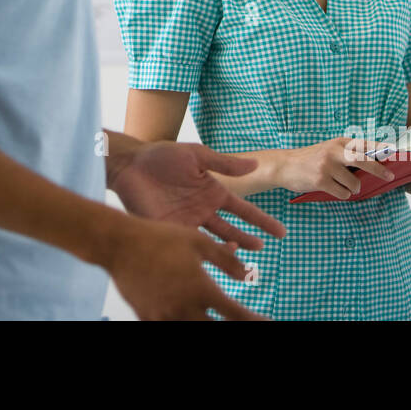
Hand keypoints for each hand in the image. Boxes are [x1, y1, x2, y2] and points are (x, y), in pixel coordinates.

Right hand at [106, 214, 266, 319]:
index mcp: (201, 289)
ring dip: (206, 324)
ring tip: (212, 316)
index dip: (254, 321)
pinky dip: (180, 322)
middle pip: (215, 330)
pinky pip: (169, 326)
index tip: (268, 322)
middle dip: (231, 328)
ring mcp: (164, 317)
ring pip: (193, 330)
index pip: (235, 315)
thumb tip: (248, 275)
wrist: (118, 244)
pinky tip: (186, 315)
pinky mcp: (147, 318)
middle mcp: (185, 308)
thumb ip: (226, 260)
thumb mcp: (197, 241)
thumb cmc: (160, 237)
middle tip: (238, 321)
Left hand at [109, 140, 285, 246]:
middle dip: (248, 240)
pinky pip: (191, 245)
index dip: (262, 221)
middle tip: (262, 248)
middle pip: (232, 230)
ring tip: (241, 256)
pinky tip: (215, 255)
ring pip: (214, 241)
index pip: (243, 210)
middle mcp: (203, 210)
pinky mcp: (170, 230)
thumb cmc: (162, 155)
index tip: (281, 232)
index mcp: (212, 191)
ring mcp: (188, 222)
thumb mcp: (197, 155)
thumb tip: (256, 165)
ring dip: (228, 250)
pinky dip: (204, 252)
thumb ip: (225, 164)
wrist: (130, 164)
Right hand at [276, 137, 395, 199]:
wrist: (284, 165)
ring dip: (352, 188)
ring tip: (340, 184)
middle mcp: (333, 152)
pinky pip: (342, 193)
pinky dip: (341, 194)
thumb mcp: (329, 149)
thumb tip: (373, 165)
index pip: (364, 144)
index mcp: (338, 142)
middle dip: (379, 170)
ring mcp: (327, 166)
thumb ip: (347, 154)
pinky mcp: (320, 180)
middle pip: (363, 160)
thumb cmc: (309, 159)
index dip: (380, 149)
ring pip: (354, 183)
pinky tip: (331, 189)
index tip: (395, 152)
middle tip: (389, 176)